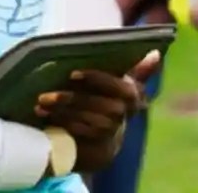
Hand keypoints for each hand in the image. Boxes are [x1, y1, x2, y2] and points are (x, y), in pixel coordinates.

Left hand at [35, 51, 159, 172]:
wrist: (103, 143)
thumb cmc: (109, 102)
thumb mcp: (123, 85)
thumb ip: (139, 69)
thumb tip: (156, 52)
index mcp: (131, 93)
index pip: (116, 85)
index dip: (95, 79)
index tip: (73, 73)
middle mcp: (122, 113)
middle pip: (95, 104)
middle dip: (69, 99)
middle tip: (45, 93)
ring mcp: (110, 130)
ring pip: (83, 119)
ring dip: (60, 111)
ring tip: (40, 103)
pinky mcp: (96, 145)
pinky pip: (77, 132)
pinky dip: (59, 123)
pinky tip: (44, 116)